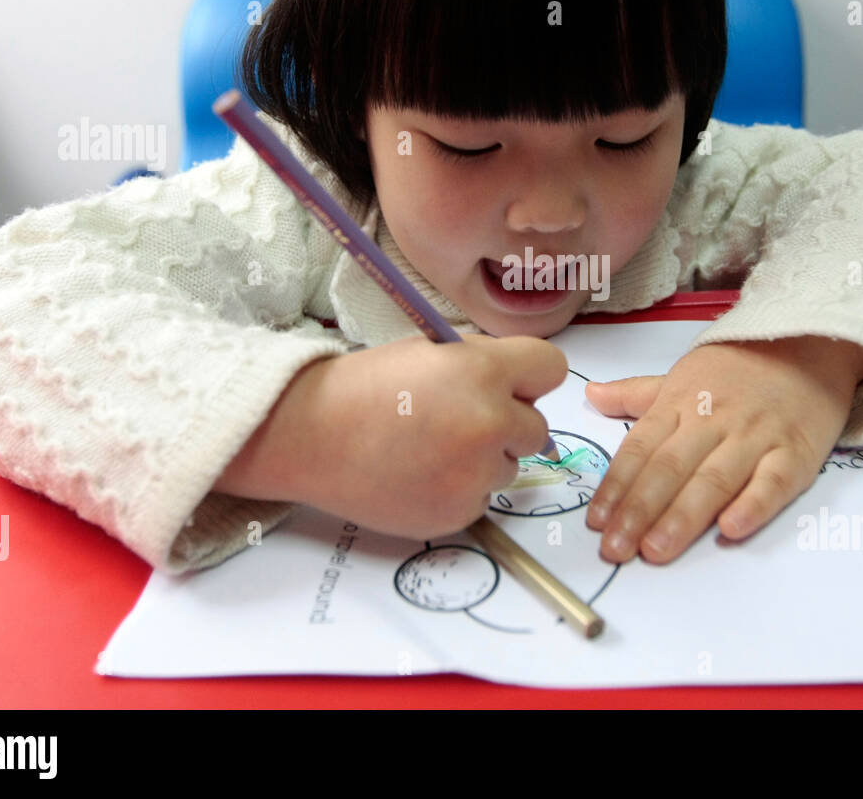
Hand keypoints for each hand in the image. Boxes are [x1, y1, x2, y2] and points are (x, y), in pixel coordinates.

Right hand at [220, 333, 566, 539]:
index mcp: (483, 371)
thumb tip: (525, 388)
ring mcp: (476, 473)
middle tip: (458, 419)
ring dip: (484, 459)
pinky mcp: (459, 512)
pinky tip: (419, 474)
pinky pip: (482, 498)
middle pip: (537, 428)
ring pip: (510, 467)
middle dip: (508, 424)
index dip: (529, 376)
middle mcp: (489, 423)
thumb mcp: (431, 351)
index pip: (552, 369)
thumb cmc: (365, 387)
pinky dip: (459, 489)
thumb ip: (485, 364)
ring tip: (429, 447)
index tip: (510, 384)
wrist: (311, 436)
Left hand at [583, 336, 862, 563]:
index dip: (615, 487)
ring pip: (714, 480)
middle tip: (615, 550)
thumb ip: (637, 393)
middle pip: (669, 468)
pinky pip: (773, 482)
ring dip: (682, 518)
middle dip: (638, 511)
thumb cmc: (741, 367)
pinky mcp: (796, 452)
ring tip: (655, 551)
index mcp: (679, 403)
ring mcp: (755, 437)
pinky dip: (752, 506)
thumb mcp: (684, 374)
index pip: (639, 449)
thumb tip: (591, 395)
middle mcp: (713, 421)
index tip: (595, 522)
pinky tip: (729, 530)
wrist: (811, 343)